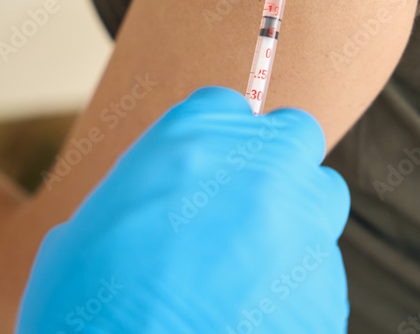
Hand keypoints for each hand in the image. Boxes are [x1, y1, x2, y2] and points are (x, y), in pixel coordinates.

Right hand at [17, 87, 349, 332]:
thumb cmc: (90, 301)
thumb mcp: (95, 223)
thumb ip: (150, 193)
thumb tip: (161, 208)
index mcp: (196, 135)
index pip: (226, 106)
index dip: (219, 138)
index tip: (210, 165)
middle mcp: (261, 164)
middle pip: (293, 136)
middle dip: (275, 162)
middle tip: (242, 204)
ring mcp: (303, 223)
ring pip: (321, 200)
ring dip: (294, 219)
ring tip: (247, 265)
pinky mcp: (328, 286)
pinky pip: (321, 271)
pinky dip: (293, 285)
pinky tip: (251, 313)